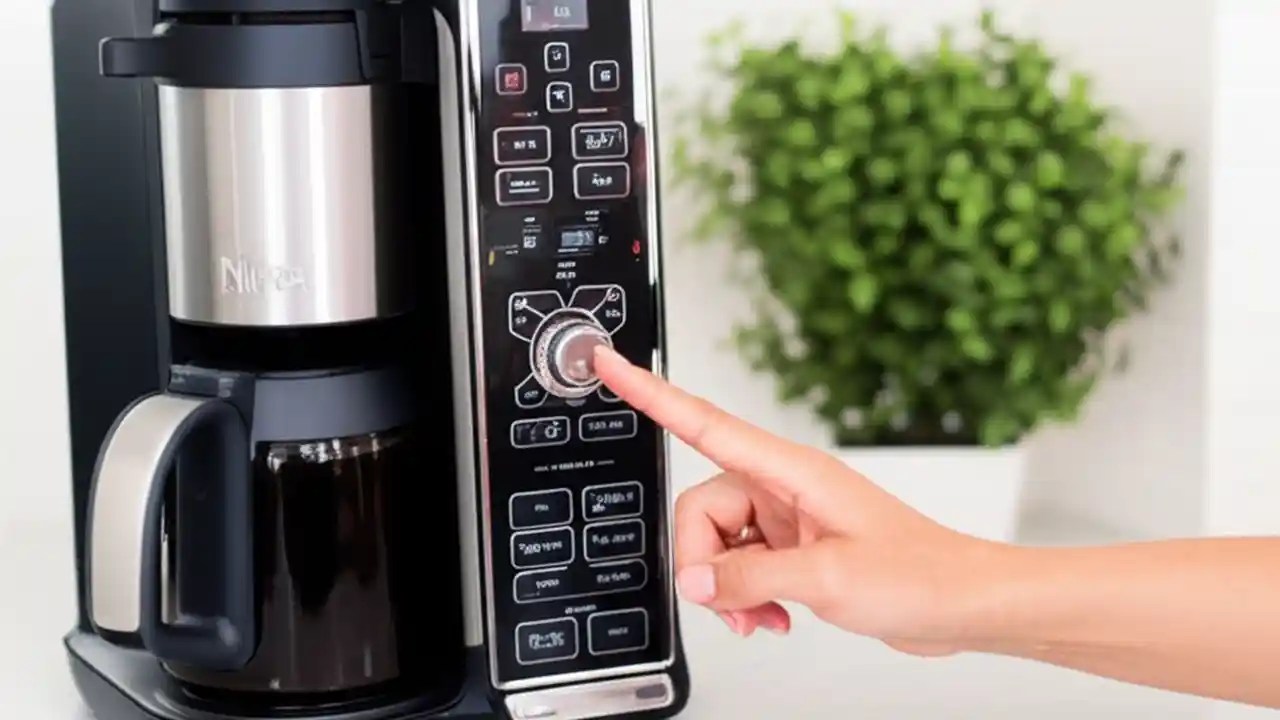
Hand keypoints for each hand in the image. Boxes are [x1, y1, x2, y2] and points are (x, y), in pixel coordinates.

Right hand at [593, 346, 1006, 655]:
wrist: (962, 603)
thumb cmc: (921, 574)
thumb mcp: (826, 580)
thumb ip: (748, 577)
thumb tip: (694, 580)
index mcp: (791, 471)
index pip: (703, 422)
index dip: (650, 392)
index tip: (610, 365)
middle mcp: (783, 488)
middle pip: (701, 509)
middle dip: (704, 563)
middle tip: (728, 603)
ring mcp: (787, 518)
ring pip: (718, 544)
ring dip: (727, 588)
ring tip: (760, 618)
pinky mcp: (794, 548)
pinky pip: (741, 565)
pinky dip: (744, 596)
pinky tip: (770, 617)